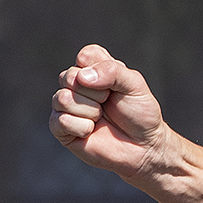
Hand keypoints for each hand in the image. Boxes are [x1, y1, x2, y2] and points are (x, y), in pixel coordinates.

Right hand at [50, 44, 174, 177]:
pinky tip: (91, 131)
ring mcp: (67, 106)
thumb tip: (81, 77)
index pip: (85, 56)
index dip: (101, 70)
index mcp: (94, 68)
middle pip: (69, 76)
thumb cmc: (139, 113)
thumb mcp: (135, 85)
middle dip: (96, 93)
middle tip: (109, 102)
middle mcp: (76, 84)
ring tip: (101, 117)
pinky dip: (82, 127)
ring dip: (89, 110)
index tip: (116, 85)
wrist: (143, 146)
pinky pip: (60, 121)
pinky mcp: (61, 128)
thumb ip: (112, 71)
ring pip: (62, 98)